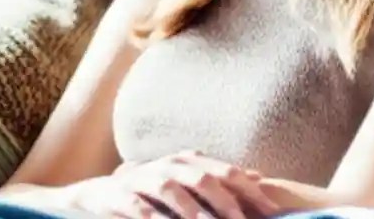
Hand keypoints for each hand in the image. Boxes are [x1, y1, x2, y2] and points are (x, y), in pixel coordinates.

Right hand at [56, 151, 281, 218]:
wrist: (101, 194)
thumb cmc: (153, 191)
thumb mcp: (188, 180)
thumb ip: (221, 180)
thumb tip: (260, 177)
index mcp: (190, 161)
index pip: (227, 173)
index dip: (250, 191)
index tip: (272, 211)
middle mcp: (169, 165)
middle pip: (204, 179)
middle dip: (226, 202)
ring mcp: (144, 178)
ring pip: (172, 191)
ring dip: (192, 212)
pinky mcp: (120, 195)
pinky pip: (138, 207)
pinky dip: (152, 218)